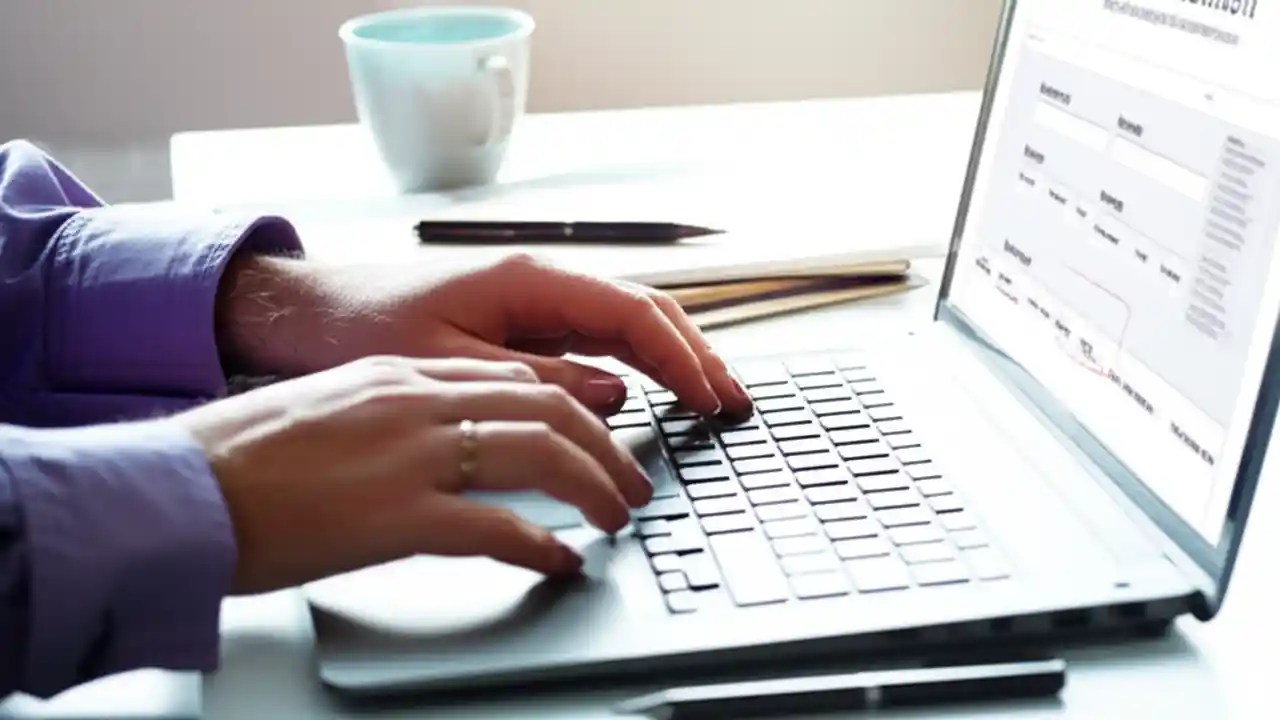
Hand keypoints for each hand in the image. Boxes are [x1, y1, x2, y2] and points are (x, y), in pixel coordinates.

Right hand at [176, 355, 651, 593]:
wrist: (178, 490)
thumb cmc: (243, 459)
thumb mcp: (332, 410)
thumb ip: (398, 412)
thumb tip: (453, 439)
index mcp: (400, 374)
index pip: (515, 377)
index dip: (573, 409)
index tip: (596, 438)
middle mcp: (415, 402)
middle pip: (548, 407)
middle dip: (605, 448)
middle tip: (630, 484)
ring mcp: (410, 455)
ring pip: (541, 453)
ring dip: (594, 487)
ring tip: (616, 517)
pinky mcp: (397, 516)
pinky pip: (498, 527)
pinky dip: (541, 544)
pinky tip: (558, 561)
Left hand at [216, 252, 751, 416]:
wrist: (315, 313)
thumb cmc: (367, 328)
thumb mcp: (450, 362)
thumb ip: (536, 378)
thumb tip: (612, 395)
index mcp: (529, 282)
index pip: (631, 313)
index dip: (679, 357)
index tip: (709, 397)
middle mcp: (543, 285)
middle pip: (643, 314)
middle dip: (695, 356)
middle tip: (734, 403)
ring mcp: (538, 303)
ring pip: (628, 326)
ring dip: (674, 360)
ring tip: (713, 400)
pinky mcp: (527, 324)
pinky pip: (599, 340)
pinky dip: (638, 366)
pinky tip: (658, 392)